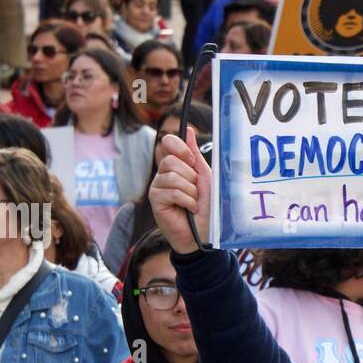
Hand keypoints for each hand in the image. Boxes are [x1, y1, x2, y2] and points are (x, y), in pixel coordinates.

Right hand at [150, 126, 212, 252]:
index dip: (180, 148)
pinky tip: (189, 209)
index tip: (191, 160)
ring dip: (190, 191)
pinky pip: (171, 191)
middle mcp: (164, 174)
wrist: (205, 232)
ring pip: (171, 176)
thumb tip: (188, 130)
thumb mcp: (205, 177)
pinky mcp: (155, 200)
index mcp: (176, 166)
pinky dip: (186, 200)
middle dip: (190, 177)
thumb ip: (195, 155)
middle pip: (171, 161)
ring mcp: (157, 187)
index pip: (168, 143)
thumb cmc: (207, 206)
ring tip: (193, 202)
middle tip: (195, 191)